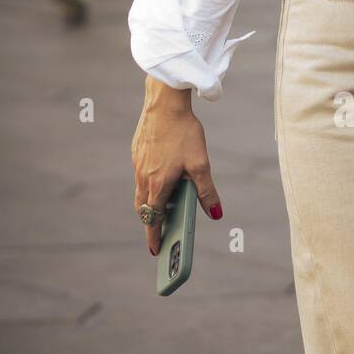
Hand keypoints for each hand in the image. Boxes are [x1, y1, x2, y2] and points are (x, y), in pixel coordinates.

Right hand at [131, 79, 222, 255]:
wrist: (164, 102)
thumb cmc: (184, 133)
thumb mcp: (201, 164)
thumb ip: (207, 192)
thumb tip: (216, 214)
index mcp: (157, 184)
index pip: (153, 218)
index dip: (154, 236)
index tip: (156, 251)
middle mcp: (143, 176)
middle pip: (144, 207)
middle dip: (150, 222)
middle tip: (158, 235)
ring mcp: (138, 163)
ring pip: (140, 191)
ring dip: (149, 203)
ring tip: (161, 212)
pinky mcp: (138, 151)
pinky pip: (141, 174)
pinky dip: (148, 185)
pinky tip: (160, 181)